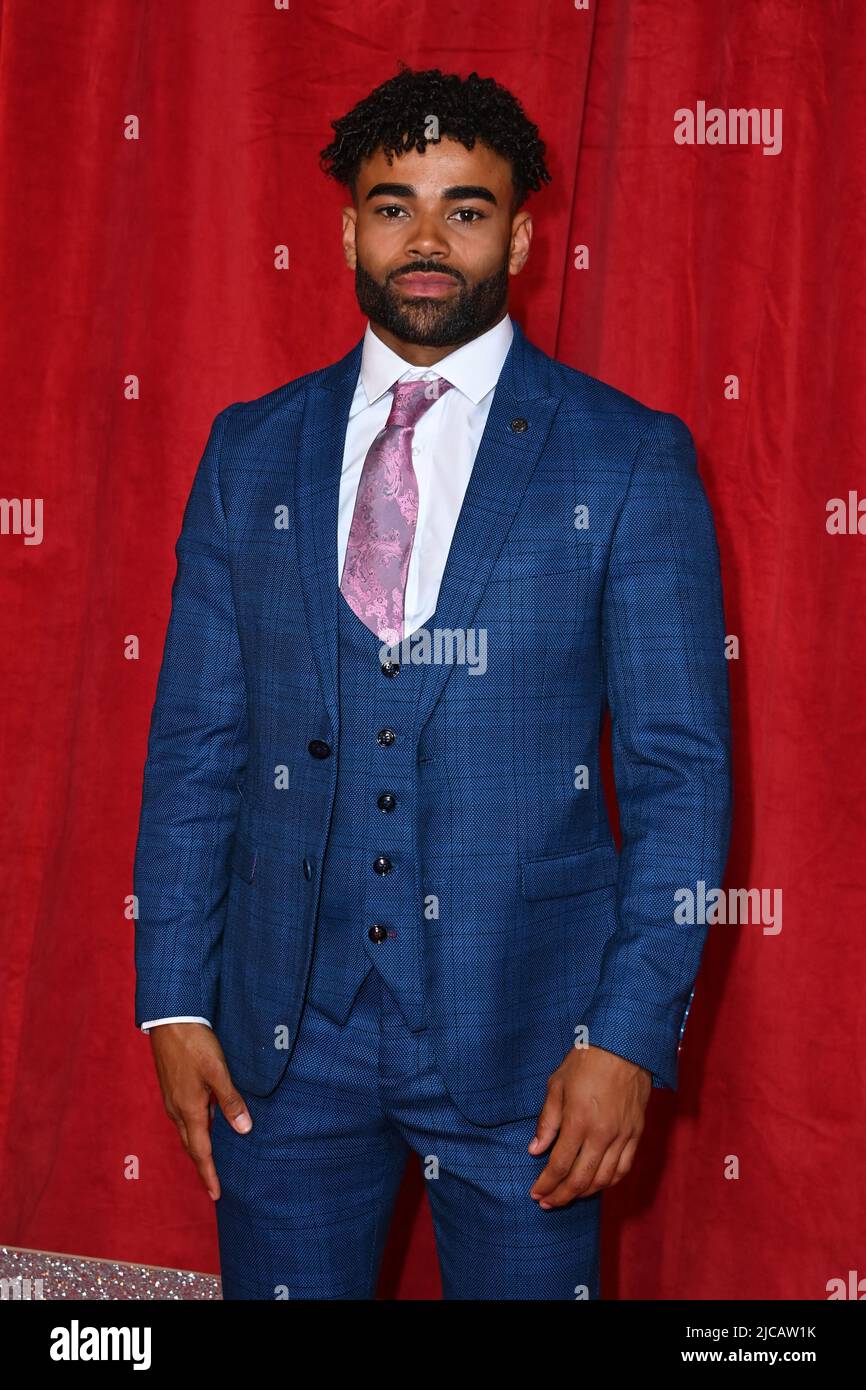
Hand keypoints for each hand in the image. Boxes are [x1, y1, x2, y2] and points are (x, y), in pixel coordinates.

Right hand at [148, 1023, 251, 1199]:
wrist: (169, 1020)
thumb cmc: (195, 1043)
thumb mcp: (218, 1071)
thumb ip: (230, 1100)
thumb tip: (244, 1129)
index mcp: (190, 1110)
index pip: (201, 1151)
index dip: (209, 1174)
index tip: (216, 1195)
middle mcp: (178, 1110)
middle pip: (191, 1146)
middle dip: (203, 1166)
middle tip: (214, 1185)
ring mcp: (172, 1099)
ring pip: (187, 1131)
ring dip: (199, 1147)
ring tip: (212, 1159)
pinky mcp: (172, 1088)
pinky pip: (185, 1117)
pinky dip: (195, 1128)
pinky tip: (206, 1122)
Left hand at [528, 1044, 651, 1207]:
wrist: (624, 1046)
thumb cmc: (586, 1061)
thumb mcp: (556, 1085)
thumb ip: (546, 1121)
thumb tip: (535, 1150)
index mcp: (578, 1121)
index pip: (559, 1165)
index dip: (546, 1184)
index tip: (536, 1193)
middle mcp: (602, 1134)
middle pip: (580, 1179)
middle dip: (561, 1196)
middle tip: (547, 1203)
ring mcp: (622, 1136)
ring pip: (604, 1179)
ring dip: (584, 1193)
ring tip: (569, 1196)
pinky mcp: (636, 1134)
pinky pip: (624, 1168)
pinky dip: (609, 1182)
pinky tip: (597, 1185)